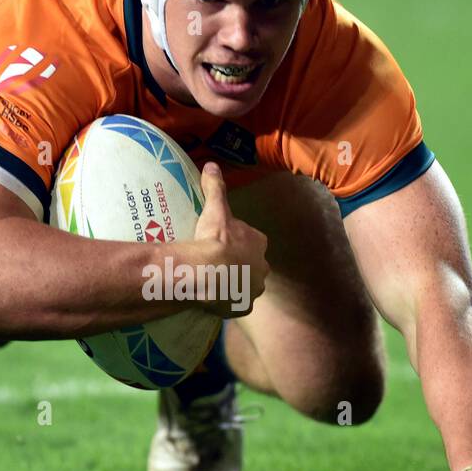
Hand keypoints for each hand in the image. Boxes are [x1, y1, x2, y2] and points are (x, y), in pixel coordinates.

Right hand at [188, 161, 268, 317]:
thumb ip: (215, 187)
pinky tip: (215, 297)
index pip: (253, 240)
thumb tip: (211, 164)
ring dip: (235, 283)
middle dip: (240, 263)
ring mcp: (253, 288)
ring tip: (215, 281)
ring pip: (246, 284)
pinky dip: (229, 301)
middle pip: (252, 263)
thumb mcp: (215, 209)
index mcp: (259, 243)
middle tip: (218, 262)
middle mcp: (262, 266)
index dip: (239, 241)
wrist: (209, 273)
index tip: (223, 241)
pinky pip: (236, 303)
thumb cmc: (215, 238)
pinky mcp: (243, 306)